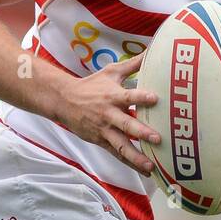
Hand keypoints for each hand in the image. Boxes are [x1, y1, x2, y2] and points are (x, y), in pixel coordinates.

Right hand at [51, 53, 158, 175]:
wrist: (63, 101)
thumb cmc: (92, 85)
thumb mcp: (112, 72)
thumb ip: (134, 63)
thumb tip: (153, 49)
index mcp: (113, 96)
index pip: (129, 96)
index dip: (142, 97)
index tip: (156, 98)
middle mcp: (109, 115)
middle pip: (126, 125)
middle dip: (141, 132)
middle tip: (157, 138)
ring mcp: (104, 131)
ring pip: (121, 146)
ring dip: (136, 157)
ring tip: (151, 166)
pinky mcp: (101, 141)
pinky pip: (117, 154)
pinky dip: (130, 163)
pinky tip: (145, 170)